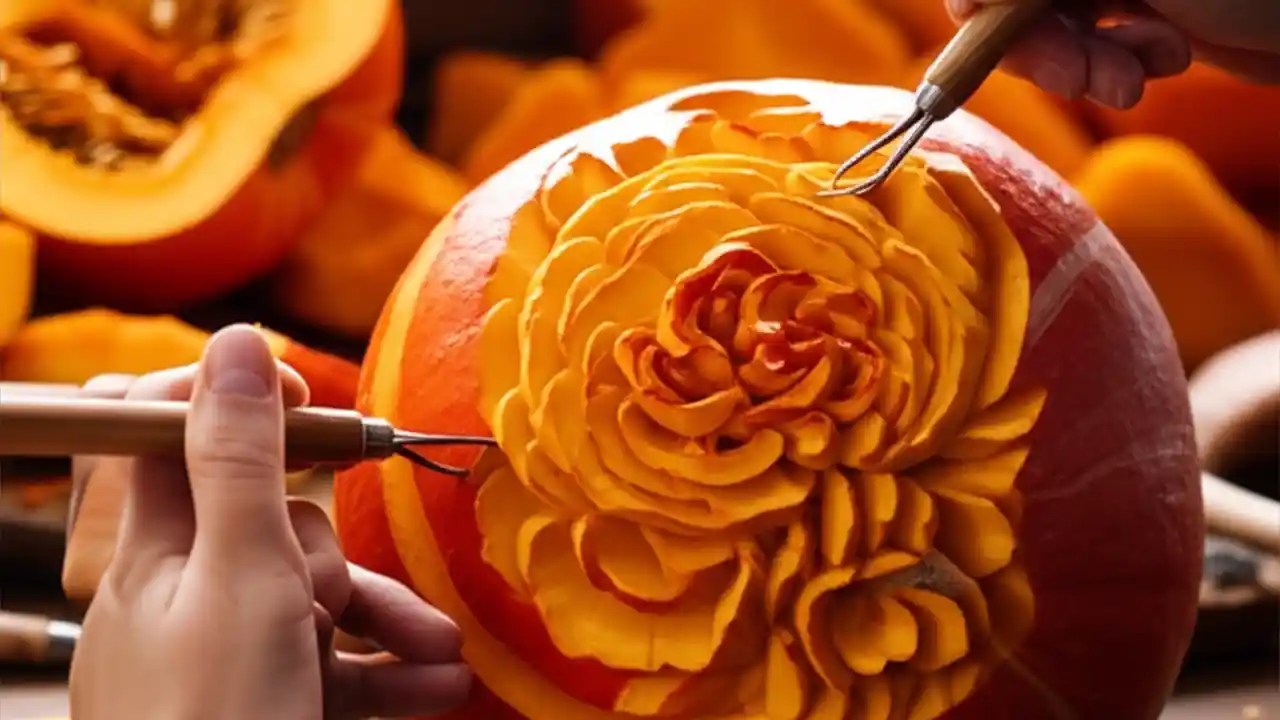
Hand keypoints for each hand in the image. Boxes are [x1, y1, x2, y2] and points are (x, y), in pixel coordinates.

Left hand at [69, 325, 471, 719]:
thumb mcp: (244, 580)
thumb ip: (240, 460)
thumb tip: (236, 342)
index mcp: (151, 550)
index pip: (160, 428)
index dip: (230, 399)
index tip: (303, 404)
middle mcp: (179, 594)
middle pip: (265, 522)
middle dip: (337, 554)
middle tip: (356, 583)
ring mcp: (220, 653)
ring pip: (310, 597)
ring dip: (383, 619)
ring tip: (442, 651)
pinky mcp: (260, 701)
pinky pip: (325, 663)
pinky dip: (379, 670)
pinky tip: (433, 688)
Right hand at [947, 0, 1279, 107]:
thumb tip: (959, 0)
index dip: (979, 3)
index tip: (990, 38)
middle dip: (1042, 44)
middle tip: (1083, 80)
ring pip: (1050, 27)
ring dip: (1085, 63)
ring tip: (1138, 77)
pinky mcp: (1142, 3)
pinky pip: (1092, 43)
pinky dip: (1118, 64)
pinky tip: (1164, 61)